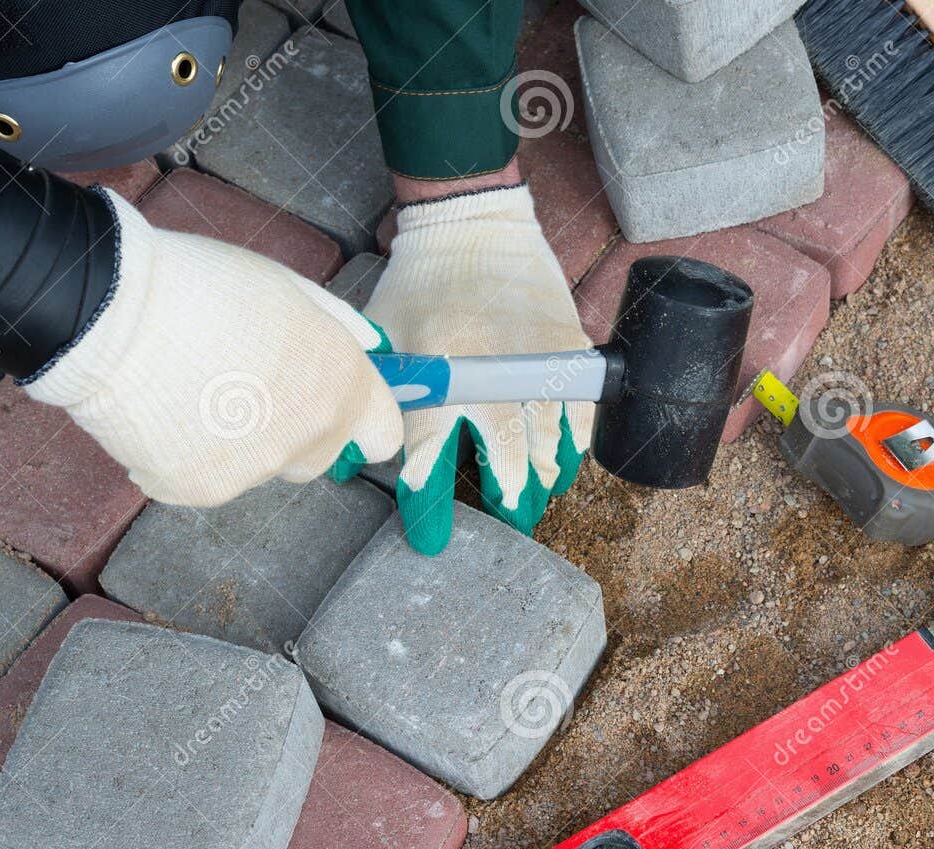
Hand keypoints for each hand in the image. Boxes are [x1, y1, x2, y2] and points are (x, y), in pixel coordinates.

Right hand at [22, 190, 402, 505]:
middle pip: (319, 456)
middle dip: (294, 431)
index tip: (341, 413)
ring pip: (259, 467)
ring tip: (191, 390)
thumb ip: (334, 326)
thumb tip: (367, 346)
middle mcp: (311, 435)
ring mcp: (257, 469)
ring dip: (237, 443)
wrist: (113, 313)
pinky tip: (160, 414)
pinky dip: (184, 456)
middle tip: (244, 388)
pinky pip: (203, 480)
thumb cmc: (199, 286)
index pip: (384, 433)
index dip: (362, 421)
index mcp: (341, 383)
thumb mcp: (285, 289)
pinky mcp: (203, 490)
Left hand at [339, 183, 592, 554]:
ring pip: (552, 443)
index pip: (431, 457)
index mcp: (440, 373)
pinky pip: (580, 412)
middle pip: (511, 461)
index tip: (429, 541)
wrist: (474, 224)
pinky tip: (565, 454)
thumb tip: (353, 448)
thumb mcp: (382, 332)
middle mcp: (492, 377)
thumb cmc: (419, 281)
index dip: (428, 505)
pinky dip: (574, 440)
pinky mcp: (568, 350)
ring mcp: (537, 364)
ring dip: (544, 475)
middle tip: (508, 514)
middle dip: (509, 497)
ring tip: (537, 490)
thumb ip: (376, 389)